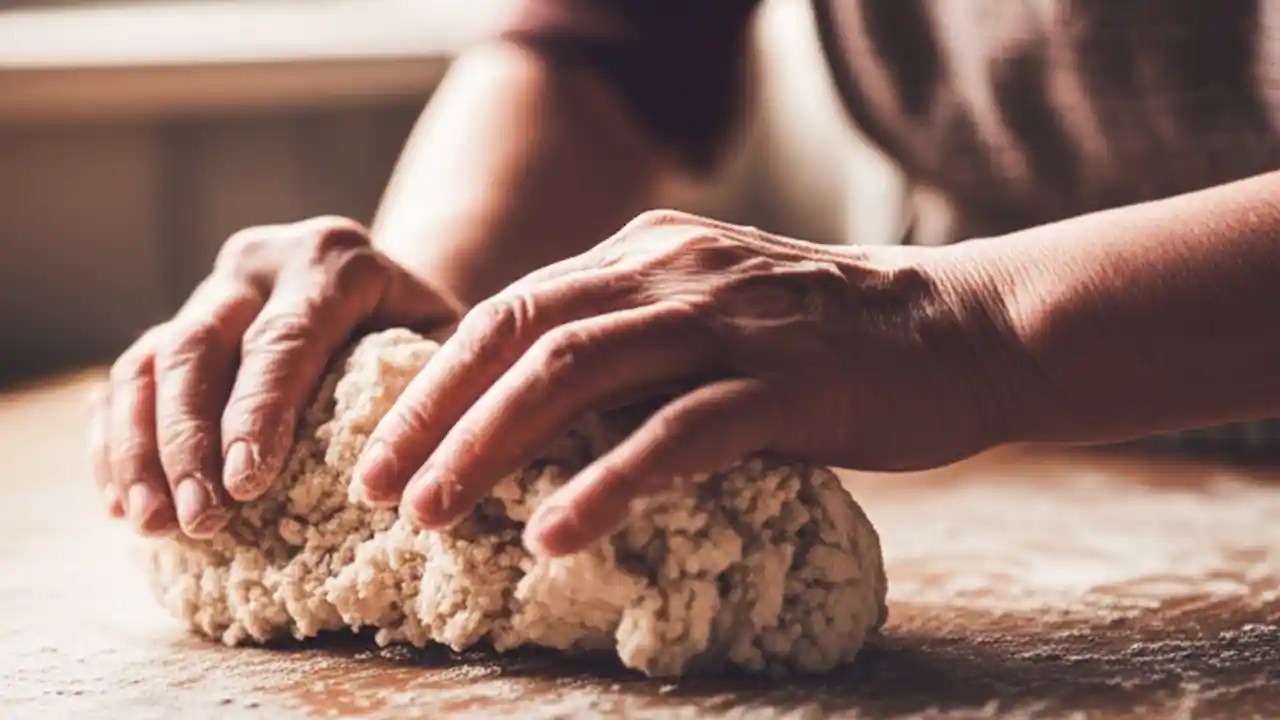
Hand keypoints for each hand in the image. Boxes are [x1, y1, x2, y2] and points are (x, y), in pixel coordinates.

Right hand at [89, 216, 460, 537]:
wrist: (390, 290)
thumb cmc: (427, 333)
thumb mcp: (448, 343)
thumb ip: (431, 388)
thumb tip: (405, 474)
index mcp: (332, 260)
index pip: (285, 339)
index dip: (257, 412)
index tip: (245, 484)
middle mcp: (260, 263)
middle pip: (199, 347)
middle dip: (189, 441)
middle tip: (200, 520)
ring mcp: (211, 291)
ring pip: (149, 363)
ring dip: (141, 450)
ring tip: (152, 525)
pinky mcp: (175, 323)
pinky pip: (127, 381)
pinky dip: (117, 444)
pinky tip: (123, 504)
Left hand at [353, 210, 1018, 555]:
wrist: (963, 328)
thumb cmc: (830, 337)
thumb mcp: (716, 307)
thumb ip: (637, 334)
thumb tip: (546, 409)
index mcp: (645, 252)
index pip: (513, 308)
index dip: (438, 378)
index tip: (382, 445)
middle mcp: (672, 272)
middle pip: (522, 337)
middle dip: (437, 414)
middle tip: (377, 487)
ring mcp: (728, 322)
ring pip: (579, 375)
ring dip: (493, 447)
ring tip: (435, 515)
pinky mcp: (784, 382)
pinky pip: (676, 433)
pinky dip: (608, 484)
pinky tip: (559, 534)